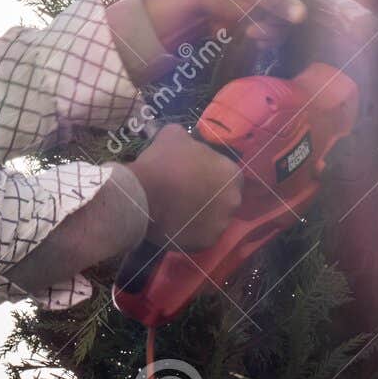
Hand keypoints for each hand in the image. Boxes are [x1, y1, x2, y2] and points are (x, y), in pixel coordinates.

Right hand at [128, 124, 242, 249]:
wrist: (143, 194)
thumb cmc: (162, 161)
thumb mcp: (173, 135)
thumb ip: (187, 139)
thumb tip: (185, 141)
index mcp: (232, 173)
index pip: (227, 174)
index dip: (210, 174)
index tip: (194, 175)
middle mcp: (234, 201)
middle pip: (223, 198)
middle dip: (208, 196)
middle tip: (186, 193)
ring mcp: (221, 224)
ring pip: (213, 219)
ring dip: (200, 215)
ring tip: (178, 211)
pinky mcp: (206, 243)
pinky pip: (200, 236)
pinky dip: (190, 232)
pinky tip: (174, 224)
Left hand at [157, 0, 325, 47]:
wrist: (192, 10)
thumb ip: (278, 2)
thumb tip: (303, 15)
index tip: (326, 10)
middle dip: (283, 18)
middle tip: (268, 27)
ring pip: (286, 15)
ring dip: (272, 29)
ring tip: (252, 32)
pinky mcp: (260, 7)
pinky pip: (275, 23)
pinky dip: (266, 33)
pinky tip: (251, 35)